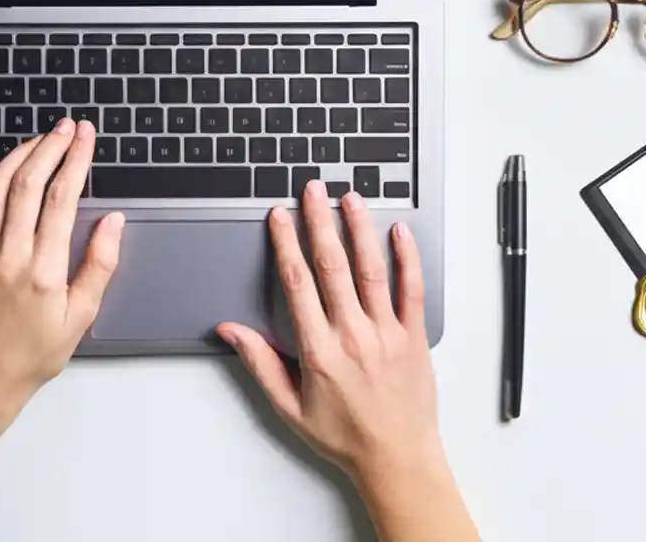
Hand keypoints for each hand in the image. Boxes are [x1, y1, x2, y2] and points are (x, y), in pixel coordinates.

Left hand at [0, 118, 124, 421]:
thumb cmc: (34, 353)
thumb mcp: (82, 317)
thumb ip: (99, 264)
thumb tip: (112, 221)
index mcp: (42, 269)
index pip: (61, 199)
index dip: (76, 161)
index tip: (86, 137)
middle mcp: (8, 255)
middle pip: (28, 183)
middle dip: (50, 147)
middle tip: (67, 127)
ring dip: (18, 156)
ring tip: (39, 140)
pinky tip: (2, 172)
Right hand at [217, 181, 440, 481]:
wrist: (396, 457)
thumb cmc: (344, 435)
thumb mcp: (289, 407)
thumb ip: (260, 363)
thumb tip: (231, 331)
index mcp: (319, 350)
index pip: (297, 283)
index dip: (285, 244)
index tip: (279, 216)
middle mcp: (352, 335)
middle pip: (332, 266)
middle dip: (319, 222)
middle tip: (312, 189)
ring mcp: (386, 333)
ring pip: (371, 270)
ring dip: (359, 229)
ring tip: (350, 197)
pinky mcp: (414, 336)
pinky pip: (411, 290)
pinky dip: (407, 258)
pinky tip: (399, 231)